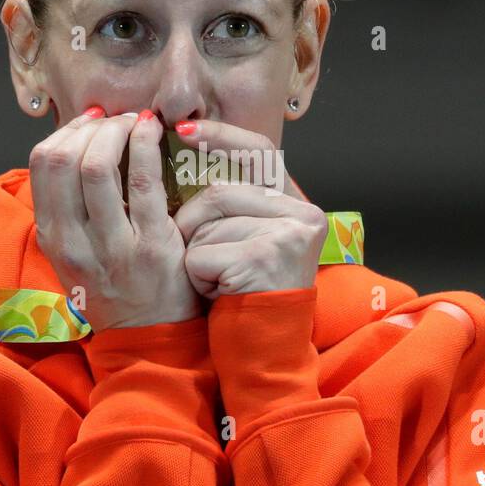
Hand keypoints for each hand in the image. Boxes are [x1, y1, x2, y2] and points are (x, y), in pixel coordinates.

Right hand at [29, 108, 204, 330]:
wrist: (148, 338)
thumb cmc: (115, 288)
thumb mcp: (74, 254)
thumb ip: (69, 211)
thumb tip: (78, 151)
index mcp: (52, 237)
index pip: (42, 165)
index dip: (66, 132)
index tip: (90, 120)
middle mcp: (73, 241)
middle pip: (64, 160)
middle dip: (91, 127)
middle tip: (116, 118)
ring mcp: (110, 245)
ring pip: (97, 166)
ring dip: (117, 131)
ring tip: (136, 121)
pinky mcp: (150, 246)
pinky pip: (143, 182)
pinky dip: (146, 145)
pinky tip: (153, 132)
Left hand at [171, 119, 330, 298]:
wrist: (267, 355)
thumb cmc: (246, 296)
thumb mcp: (246, 240)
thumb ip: (233, 201)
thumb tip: (183, 149)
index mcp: (299, 206)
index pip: (260, 151)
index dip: (220, 136)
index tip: (182, 130)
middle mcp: (303, 215)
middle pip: (219, 191)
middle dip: (194, 223)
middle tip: (202, 256)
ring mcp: (287, 235)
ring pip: (206, 222)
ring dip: (197, 254)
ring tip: (220, 281)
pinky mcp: (265, 258)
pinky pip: (201, 253)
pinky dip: (197, 277)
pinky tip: (220, 293)